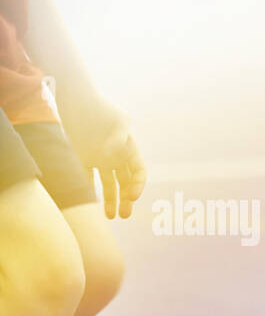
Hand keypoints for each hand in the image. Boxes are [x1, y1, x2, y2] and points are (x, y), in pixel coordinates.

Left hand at [61, 95, 146, 219]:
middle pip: (125, 183)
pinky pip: (87, 179)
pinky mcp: (81, 159)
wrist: (74, 98)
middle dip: (127, 200)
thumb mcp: (118, 120)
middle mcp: (115, 156)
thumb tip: (113, 155)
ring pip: (109, 185)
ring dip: (112, 201)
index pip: (138, 173)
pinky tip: (90, 205)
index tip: (132, 196)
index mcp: (129, 149)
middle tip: (124, 214)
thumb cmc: (99, 107)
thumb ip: (120, 138)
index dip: (138, 186)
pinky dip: (89, 192)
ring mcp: (99, 159)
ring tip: (112, 217)